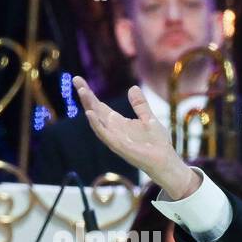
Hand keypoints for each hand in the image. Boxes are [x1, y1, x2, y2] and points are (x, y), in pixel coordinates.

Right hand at [72, 77, 199, 199]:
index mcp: (118, 123)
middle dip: (85, 96)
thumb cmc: (157, 144)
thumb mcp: (148, 118)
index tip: (78, 79)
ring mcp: (114, 139)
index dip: (89, 93)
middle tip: (76, 80)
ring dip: (89, 106)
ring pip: (97, 121)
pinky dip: (97, 125)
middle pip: (95, 110)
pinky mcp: (119, 147)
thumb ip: (140, 105)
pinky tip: (90, 114)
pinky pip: (105, 135)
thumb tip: (133, 87)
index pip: (99, 106)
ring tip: (82, 91)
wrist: (166, 162)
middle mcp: (113, 130)